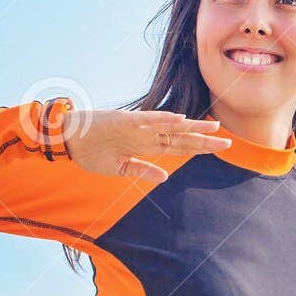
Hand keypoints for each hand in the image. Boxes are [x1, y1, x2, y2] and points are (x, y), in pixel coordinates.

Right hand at [61, 110, 230, 183]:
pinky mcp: (123, 120)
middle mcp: (146, 134)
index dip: (199, 148)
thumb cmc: (91, 151)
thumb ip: (142, 170)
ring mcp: (136, 126)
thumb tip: (165, 177)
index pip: (179, 147)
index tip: (218, 149)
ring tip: (213, 127)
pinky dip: (163, 119)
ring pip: (170, 127)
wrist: (67, 139)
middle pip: (180, 138)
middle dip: (203, 140)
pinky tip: (181, 119)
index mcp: (145, 145)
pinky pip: (146, 119)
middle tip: (228, 142)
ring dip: (191, 127)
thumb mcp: (120, 168)